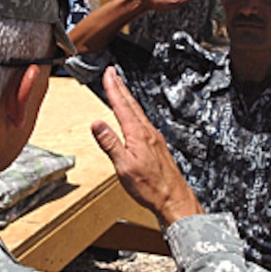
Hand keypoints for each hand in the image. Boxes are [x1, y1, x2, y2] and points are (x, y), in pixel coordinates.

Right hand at [91, 67, 202, 228]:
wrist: (173, 198)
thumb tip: (97, 124)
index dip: (113, 88)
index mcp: (138, 134)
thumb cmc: (150, 186)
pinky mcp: (158, 146)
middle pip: (131, 105)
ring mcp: (155, 138)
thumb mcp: (124, 166)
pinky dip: (135, 112)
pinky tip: (135, 116)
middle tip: (113, 72)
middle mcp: (148, 133)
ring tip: (121, 88)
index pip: (122, 106)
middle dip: (120, 87)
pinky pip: (143, 122)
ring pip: (138, 112)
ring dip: (128, 98)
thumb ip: (110, 144)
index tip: (108, 74)